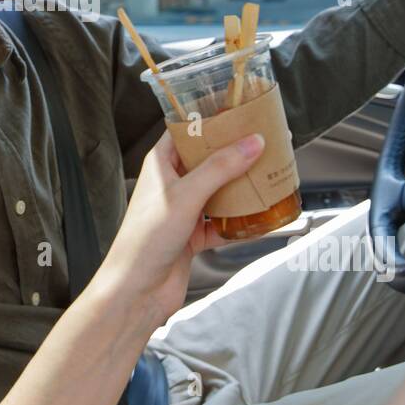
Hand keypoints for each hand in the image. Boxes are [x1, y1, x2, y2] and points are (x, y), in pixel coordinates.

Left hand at [97, 131, 264, 326]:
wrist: (136, 291)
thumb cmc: (144, 240)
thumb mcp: (186, 196)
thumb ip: (220, 168)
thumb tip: (251, 143)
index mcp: (161, 164)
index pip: (188, 131)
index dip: (213, 120)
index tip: (240, 112)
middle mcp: (172, 184)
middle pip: (209, 160)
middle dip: (236, 154)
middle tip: (264, 144)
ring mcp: (184, 210)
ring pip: (219, 191)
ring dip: (242, 188)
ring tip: (268, 177)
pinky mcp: (193, 236)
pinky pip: (223, 223)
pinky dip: (241, 223)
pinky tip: (261, 220)